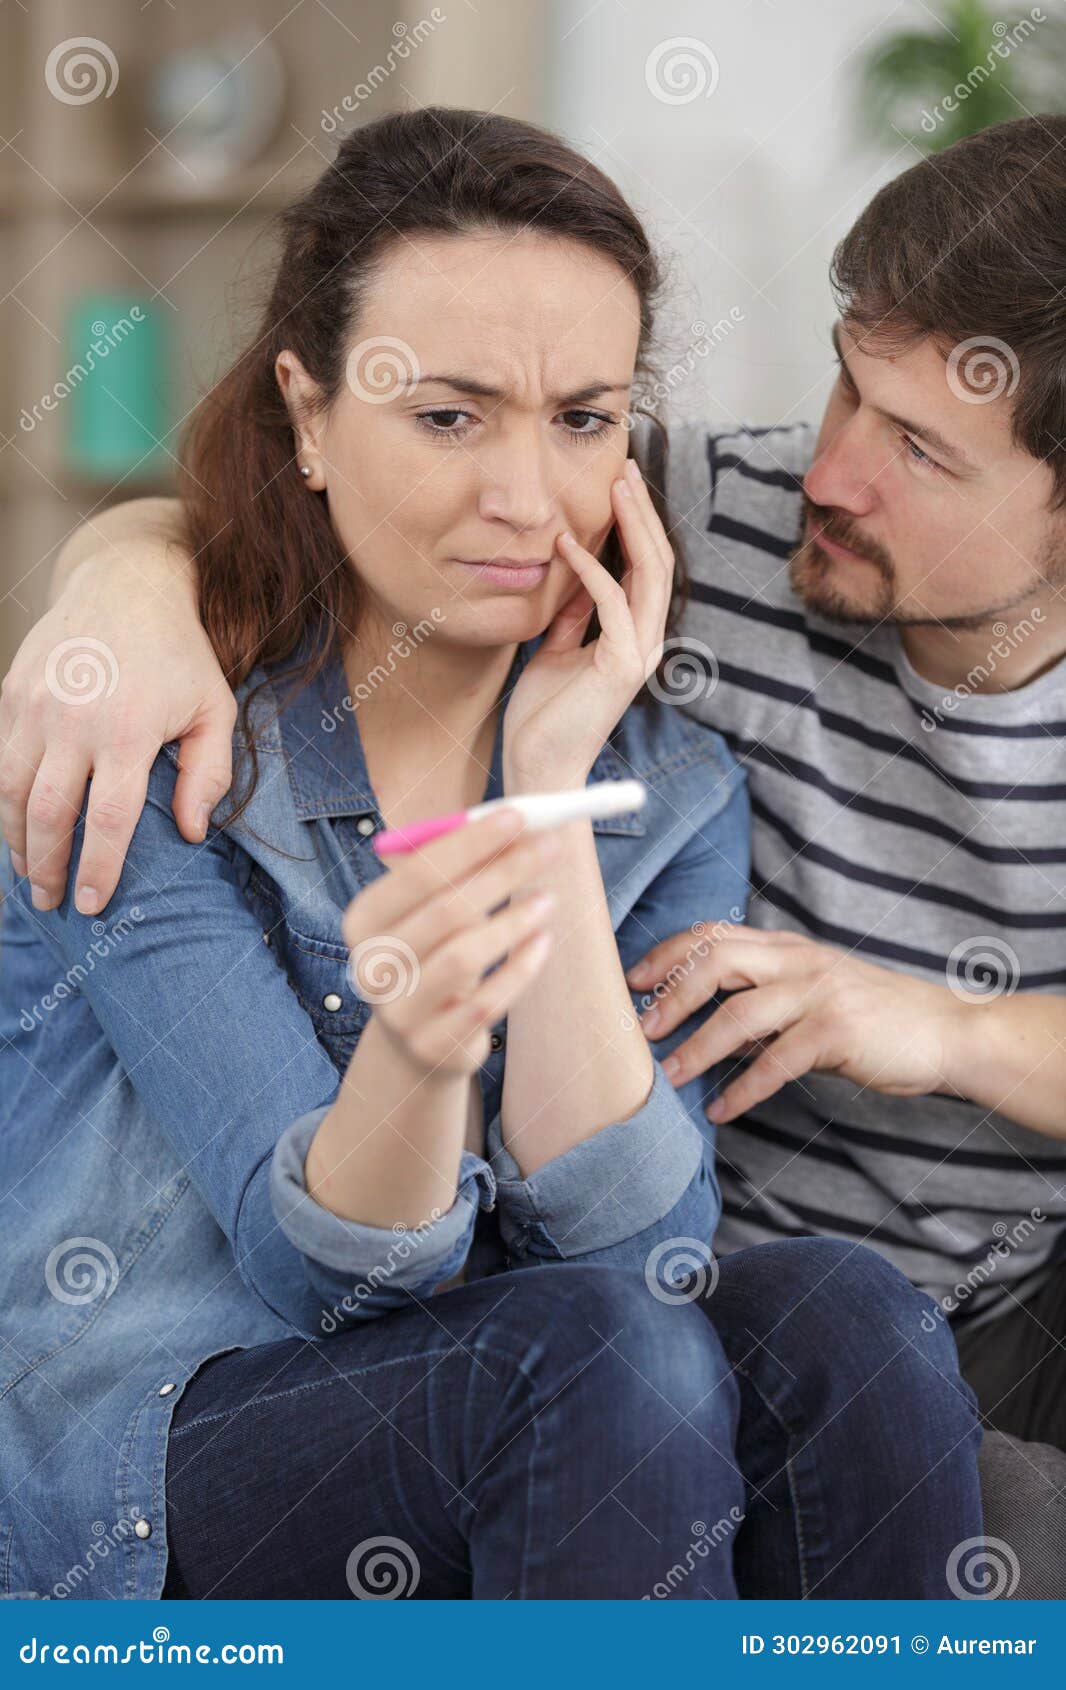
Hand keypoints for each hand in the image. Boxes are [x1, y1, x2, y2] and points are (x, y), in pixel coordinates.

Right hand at [0, 549, 233, 913]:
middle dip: (48, 867)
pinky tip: (17, 826)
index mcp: (128, 731)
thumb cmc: (180, 655)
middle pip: (49, 814)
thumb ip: (209, 774)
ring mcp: (35, 706)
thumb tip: (191, 834)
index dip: (99, 869)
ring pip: (11, 791)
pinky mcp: (11, 692)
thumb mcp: (215, 709)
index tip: (92, 904)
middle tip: (53, 901)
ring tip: (30, 874)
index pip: (109, 820)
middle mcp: (74, 721)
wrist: (126, 583)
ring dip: (17, 841)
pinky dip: (3, 800)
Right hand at [342, 808, 560, 1076]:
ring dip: (514, 922)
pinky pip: (487, 1003)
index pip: (419, 872)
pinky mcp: (431, 1046)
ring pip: (465, 957)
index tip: (519, 816)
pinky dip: (520, 968)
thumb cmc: (433, 953)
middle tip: (549, 847)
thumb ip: (464, 867)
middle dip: (504, 873)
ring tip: (548, 899)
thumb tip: (517, 820)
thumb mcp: (436, 909)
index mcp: (364, 920)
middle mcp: (371, 965)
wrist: (416, 1040)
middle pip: (446, 911)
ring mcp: (398, 1011)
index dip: (471, 843)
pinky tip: (542, 942)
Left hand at [502, 456, 672, 786]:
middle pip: (658, 562)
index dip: (637, 525)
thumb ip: (574, 616)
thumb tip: (577, 576)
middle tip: (626, 468)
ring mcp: (638, 654)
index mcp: (633, 636)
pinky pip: (612, 603)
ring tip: (616, 486)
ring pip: (649, 575)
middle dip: (643, 513)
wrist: (540, 765)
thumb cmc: (544, 715)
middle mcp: (646, 641)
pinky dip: (592, 569)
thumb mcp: (556, 651)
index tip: (619, 484)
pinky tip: (567, 543)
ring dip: (633, 526)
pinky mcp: (621, 667)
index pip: (645, 569)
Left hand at [627, 924, 969, 1121]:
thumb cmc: (874, 1018)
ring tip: (668, 1078)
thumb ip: (766, 998)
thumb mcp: (814, 993)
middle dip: (671, 997)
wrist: (947, 1031)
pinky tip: (722, 1109)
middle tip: (640, 1031)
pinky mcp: (839, 1031)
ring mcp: (820, 993)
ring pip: (740, 1013)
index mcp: (788, 948)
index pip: (714, 934)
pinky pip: (778, 1061)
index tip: (632, 980)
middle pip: (717, 963)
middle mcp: (799, 961)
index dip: (668, 954)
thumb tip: (704, 1026)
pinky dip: (744, 1088)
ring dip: (697, 1048)